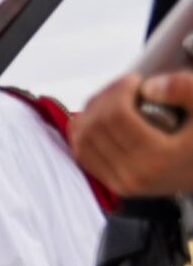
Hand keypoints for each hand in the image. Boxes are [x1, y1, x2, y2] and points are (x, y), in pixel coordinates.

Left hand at [75, 69, 192, 196]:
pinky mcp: (117, 186)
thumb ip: (185, 89)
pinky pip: (84, 156)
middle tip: (122, 86)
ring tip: (112, 99)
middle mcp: (135, 176)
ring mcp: (122, 184)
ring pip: (83, 141)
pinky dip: (83, 133)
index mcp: (158, 158)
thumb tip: (148, 87)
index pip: (117, 116)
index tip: (135, 79)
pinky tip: (98, 117)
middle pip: (96, 126)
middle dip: (104, 98)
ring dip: (90, 113)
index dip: (119, 90)